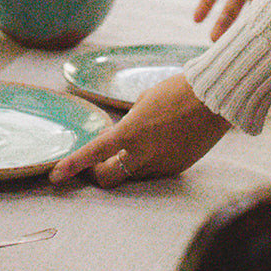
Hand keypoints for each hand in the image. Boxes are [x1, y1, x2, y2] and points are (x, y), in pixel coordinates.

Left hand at [48, 73, 229, 186]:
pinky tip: (153, 145)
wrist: (215, 100)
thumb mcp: (144, 103)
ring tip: (124, 149)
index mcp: (132, 133)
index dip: (71, 166)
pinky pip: (153, 172)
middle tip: (91, 165)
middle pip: (109, 178)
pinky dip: (144, 164)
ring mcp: (163, 165)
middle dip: (96, 174)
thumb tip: (122, 138)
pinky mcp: (178, 168)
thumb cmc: (178, 91)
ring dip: (123, 167)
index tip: (54, 176)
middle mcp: (145, 155)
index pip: (93, 154)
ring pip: (132, 177)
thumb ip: (129, 124)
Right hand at [193, 0, 270, 39]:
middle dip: (221, 22)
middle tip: (212, 40)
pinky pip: (261, 13)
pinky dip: (254, 24)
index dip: (206, 5)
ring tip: (231, 44)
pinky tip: (249, 37)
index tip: (197, 21)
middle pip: (230, 5)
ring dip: (237, 27)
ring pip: (246, 12)